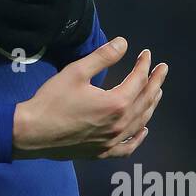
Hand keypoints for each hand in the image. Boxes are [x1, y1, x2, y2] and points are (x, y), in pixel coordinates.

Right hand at [12, 38, 167, 159]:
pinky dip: (139, 137)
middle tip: (163, 69)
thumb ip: (102, 57)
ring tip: (157, 92)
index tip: (147, 54)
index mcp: (116, 103)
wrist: (32, 132)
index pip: (139, 80)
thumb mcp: (76, 72)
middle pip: (145, 100)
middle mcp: (120, 124)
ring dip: (151, 105)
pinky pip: (128, 146)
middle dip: (155, 82)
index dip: (144, 65)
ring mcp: (113, 141)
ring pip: (141, 122)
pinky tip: (143, 129)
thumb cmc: (52, 100)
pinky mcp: (103, 152)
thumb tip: (123, 43)